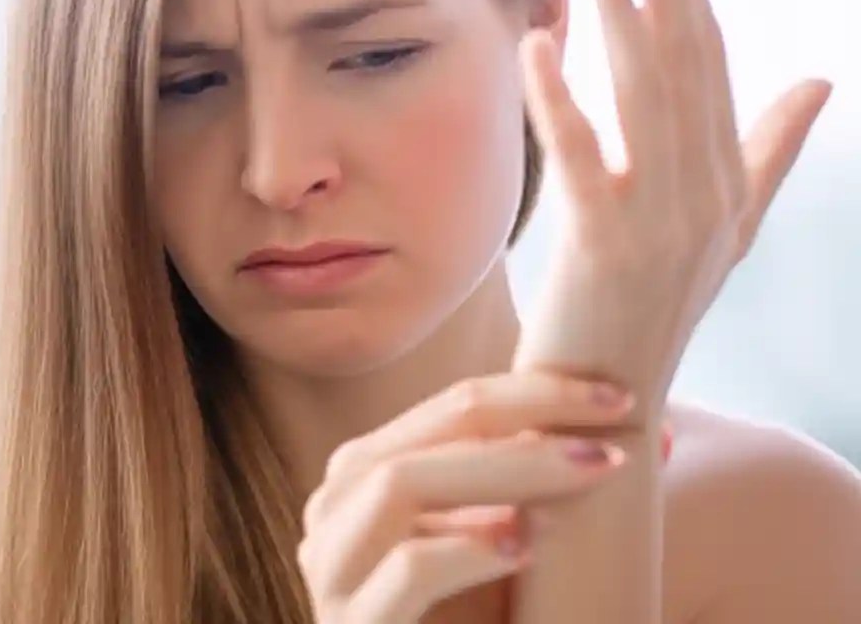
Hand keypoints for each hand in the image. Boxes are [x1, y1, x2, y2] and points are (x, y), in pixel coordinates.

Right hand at [297, 371, 671, 622]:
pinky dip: (467, 550)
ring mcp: (332, 568)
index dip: (535, 390)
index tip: (620, 396)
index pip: (450, 407)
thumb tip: (659, 431)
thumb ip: (536, 486)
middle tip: (618, 422)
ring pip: (399, 482)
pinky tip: (522, 549)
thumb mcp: (503, 544)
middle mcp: (335, 509)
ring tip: (592, 470)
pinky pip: (404, 568)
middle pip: (427, 432)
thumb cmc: (473, 619)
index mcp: (366, 475)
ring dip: (506, 468)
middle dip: (527, 414)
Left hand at [512, 0, 833, 424]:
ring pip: (645, 100)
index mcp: (723, 180)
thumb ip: (768, 152)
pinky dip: (563, 101)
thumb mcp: (720, 229)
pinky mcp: (607, 254)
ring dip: (619, 19)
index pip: (711, 63)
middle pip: (688, 64)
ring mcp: (661, 225)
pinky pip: (587, 163)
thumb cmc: (650, 313)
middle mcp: (704, 195)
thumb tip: (821, 79)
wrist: (605, 409)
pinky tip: (538, 46)